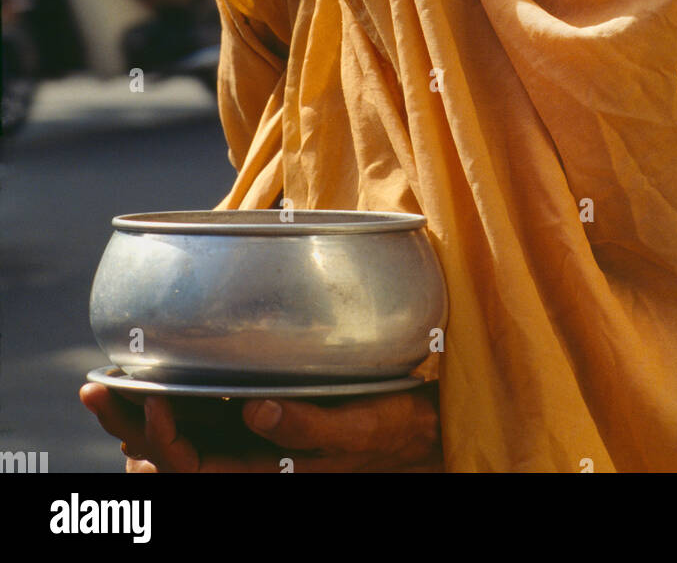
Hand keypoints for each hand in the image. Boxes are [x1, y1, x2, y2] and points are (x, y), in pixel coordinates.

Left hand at [79, 381, 442, 472]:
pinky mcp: (255, 410)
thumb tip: (255, 411)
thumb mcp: (361, 425)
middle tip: (93, 387)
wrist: (417, 420)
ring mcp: (247, 436)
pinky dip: (168, 400)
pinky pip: (199, 416)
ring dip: (137, 415)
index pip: (195, 467)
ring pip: (178, 436)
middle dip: (128, 424)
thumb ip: (310, 423)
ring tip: (103, 383)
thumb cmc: (392, 424)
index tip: (147, 392)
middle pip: (171, 454)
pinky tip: (153, 373)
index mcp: (267, 469)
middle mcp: (248, 456)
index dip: (161, 437)